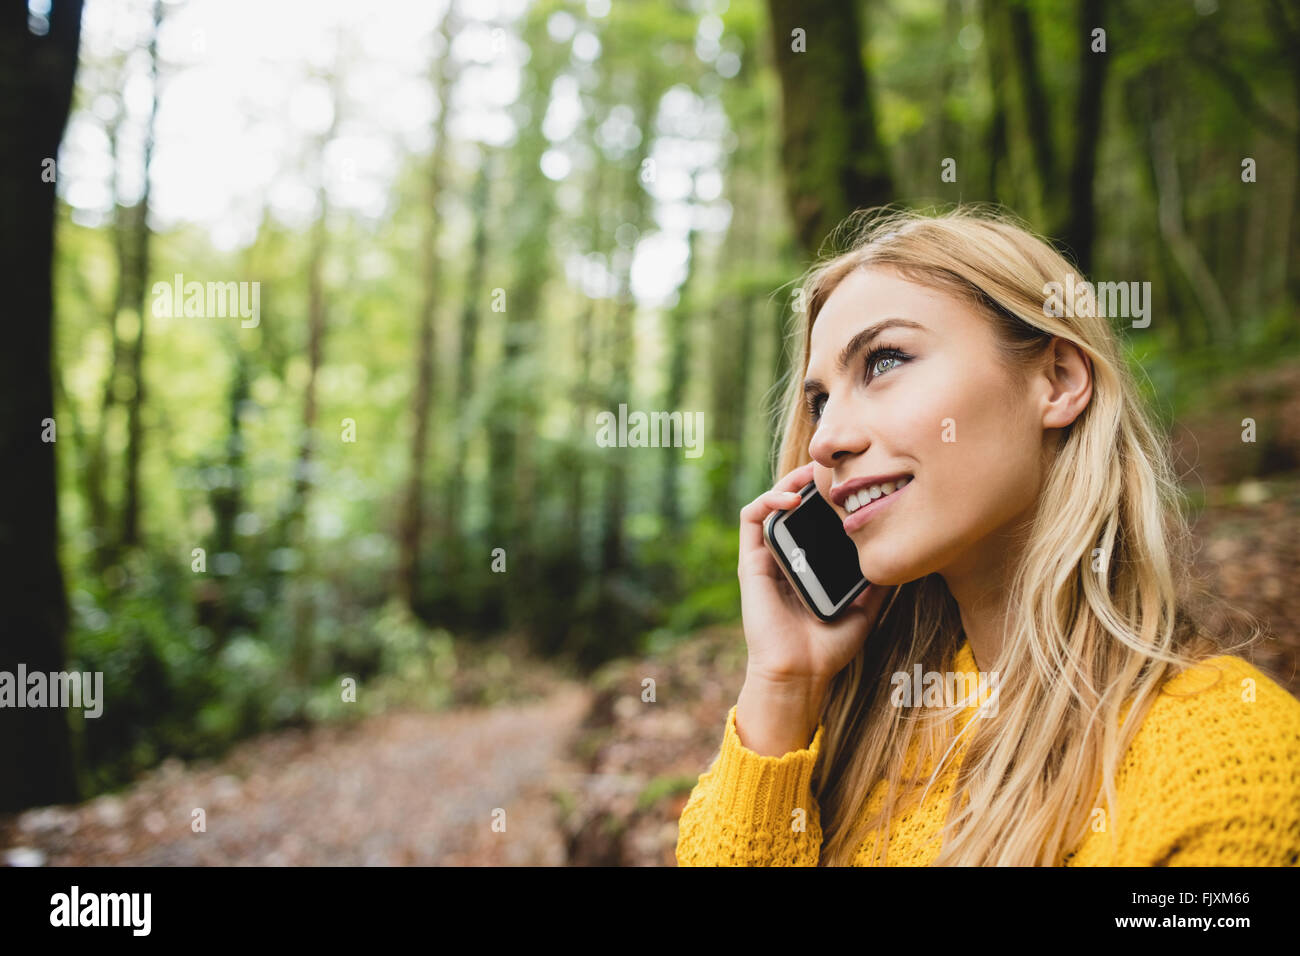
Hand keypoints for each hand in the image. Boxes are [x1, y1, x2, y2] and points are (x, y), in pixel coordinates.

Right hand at [737, 461, 895, 686]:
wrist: (801, 673)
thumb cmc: (829, 646)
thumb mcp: (865, 607)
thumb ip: (877, 581)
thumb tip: (901, 553)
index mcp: (809, 562)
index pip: (816, 517)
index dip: (829, 494)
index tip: (853, 478)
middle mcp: (786, 555)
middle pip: (794, 502)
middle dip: (811, 479)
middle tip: (835, 465)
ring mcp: (767, 556)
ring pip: (771, 502)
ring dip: (789, 480)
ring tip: (812, 474)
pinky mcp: (750, 561)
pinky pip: (751, 517)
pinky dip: (768, 499)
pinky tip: (792, 498)